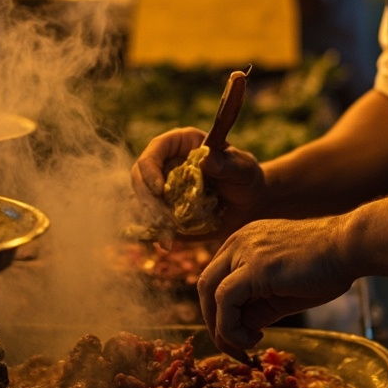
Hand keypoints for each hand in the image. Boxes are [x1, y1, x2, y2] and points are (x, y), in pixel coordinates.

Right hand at [130, 127, 265, 236]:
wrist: (248, 205)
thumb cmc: (246, 178)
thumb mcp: (242, 168)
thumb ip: (227, 163)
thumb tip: (206, 159)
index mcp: (180, 144)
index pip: (154, 151)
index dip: (150, 169)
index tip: (161, 190)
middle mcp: (165, 164)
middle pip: (139, 177)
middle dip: (146, 199)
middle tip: (162, 218)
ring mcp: (162, 189)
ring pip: (142, 201)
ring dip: (151, 218)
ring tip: (169, 236)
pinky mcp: (164, 211)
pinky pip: (151, 221)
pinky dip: (157, 232)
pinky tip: (168, 242)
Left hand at [198, 217, 354, 360]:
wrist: (349, 247)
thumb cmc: (325, 266)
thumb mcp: (283, 288)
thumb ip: (258, 304)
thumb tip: (241, 328)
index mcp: (244, 241)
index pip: (216, 278)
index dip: (221, 311)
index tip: (243, 335)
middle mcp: (238, 241)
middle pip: (204, 285)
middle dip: (214, 322)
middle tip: (235, 348)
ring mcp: (244, 251)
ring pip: (208, 293)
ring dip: (221, 329)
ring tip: (246, 346)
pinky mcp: (254, 267)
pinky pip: (224, 301)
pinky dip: (231, 327)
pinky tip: (254, 338)